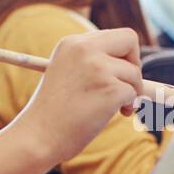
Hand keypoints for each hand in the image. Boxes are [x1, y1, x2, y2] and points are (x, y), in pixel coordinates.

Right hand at [16, 29, 142, 162]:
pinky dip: (127, 106)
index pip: (115, 36)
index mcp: (72, 43)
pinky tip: (110, 114)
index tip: (118, 73)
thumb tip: (130, 65)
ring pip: (134, 73)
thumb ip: (91, 62)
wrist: (38, 137)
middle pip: (130, 40)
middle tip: (128, 85)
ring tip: (115, 108)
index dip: (123, 55)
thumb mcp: (66, 73)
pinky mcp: (110, 89)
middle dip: (135, 63)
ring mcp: (98, 68)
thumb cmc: (52, 112)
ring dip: (131, 92)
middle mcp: (84, 49)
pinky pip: (133, 94)